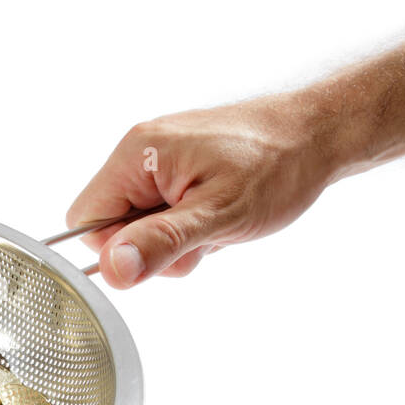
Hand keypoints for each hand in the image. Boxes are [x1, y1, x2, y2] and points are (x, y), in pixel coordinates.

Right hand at [66, 96, 337, 287]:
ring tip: (215, 225)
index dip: (117, 248)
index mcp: (137, 154)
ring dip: (173, 240)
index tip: (164, 247)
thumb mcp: (218, 215)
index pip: (85, 220)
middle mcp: (139, 152)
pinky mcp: (176, 170)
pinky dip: (185, 227)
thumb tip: (113, 270)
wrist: (320, 134)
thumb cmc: (277, 166)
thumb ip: (160, 242)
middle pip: (109, 225)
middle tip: (198, 238)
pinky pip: (159, 213)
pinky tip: (216, 217)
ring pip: (137, 225)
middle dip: (150, 247)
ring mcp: (158, 160)